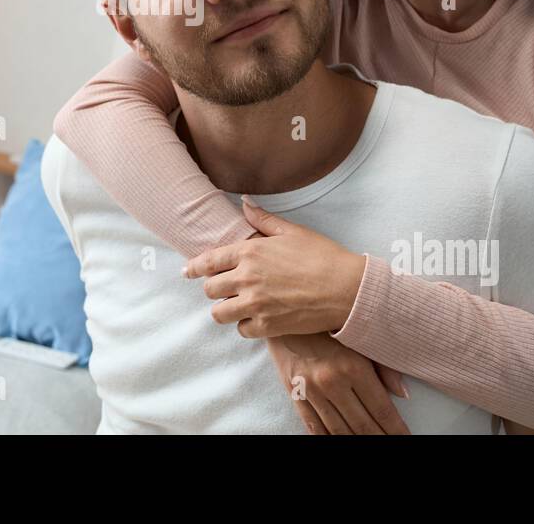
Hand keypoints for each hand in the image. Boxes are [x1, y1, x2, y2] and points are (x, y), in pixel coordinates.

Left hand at [183, 197, 366, 337]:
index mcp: (250, 252)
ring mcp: (255, 304)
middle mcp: (247, 278)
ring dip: (226, 309)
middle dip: (214, 288)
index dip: (194, 268)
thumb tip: (244, 203)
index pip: (209, 261)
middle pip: (210, 289)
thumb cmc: (322, 256)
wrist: (346, 288)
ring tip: (238, 305)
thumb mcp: (292, 231)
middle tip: (225, 288)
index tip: (187, 272)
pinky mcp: (267, 326)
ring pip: (219, 313)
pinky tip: (257, 318)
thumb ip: (263, 219)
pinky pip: (241, 330)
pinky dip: (246, 325)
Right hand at [266, 333, 410, 434]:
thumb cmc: (325, 323)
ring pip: (340, 430)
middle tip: (393, 444)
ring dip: (357, 442)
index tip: (405, 437)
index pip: (382, 410)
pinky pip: (314, 427)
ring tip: (370, 445)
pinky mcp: (295, 395)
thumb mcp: (358, 337)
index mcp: (353, 367)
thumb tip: (403, 393)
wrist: (284, 316)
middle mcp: (333, 382)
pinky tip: (341, 440)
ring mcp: (312, 391)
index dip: (396, 429)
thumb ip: (383, 366)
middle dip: (380, 438)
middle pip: (363, 425)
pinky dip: (329, 438)